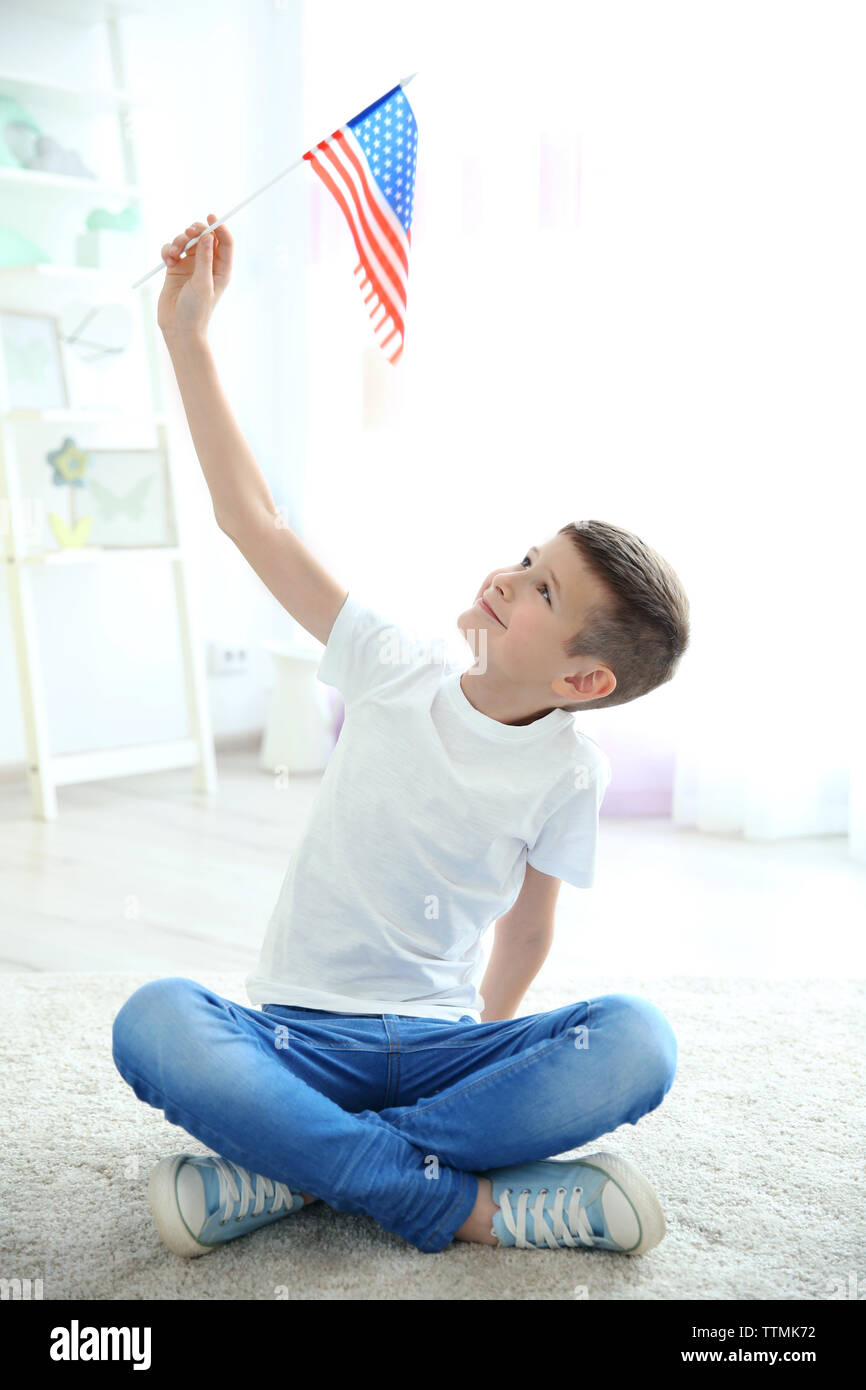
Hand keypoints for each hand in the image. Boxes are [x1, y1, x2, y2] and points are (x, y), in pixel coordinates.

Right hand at [157, 212, 232, 339]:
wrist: (178, 328)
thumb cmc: (196, 311)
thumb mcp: (202, 284)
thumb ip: (204, 259)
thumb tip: (208, 236)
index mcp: (221, 269)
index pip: (224, 242)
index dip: (219, 227)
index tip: (210, 216)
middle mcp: (207, 264)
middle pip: (204, 236)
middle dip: (195, 231)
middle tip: (188, 234)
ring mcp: (191, 265)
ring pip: (186, 240)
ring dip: (178, 242)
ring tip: (173, 255)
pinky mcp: (175, 268)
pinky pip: (172, 249)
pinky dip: (168, 250)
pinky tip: (167, 260)